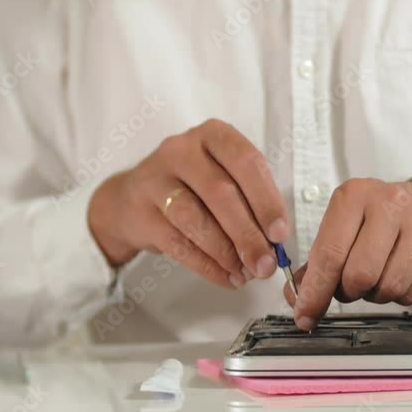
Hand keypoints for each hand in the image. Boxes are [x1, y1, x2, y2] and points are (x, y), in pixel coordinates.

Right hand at [88, 119, 288, 288]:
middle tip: (265, 264)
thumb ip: (251, 202)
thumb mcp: (223, 177)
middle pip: (221, 193)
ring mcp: (156, 179)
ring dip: (226, 252)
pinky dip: (205, 265)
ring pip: (195, 218)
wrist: (131, 200)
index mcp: (213, 135)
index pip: (247, 162)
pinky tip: (225, 276)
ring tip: (245, 273)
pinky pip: (177, 243)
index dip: (267, 200)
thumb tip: (275, 242)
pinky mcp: (141, 211)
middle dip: (248, 234)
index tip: (280, 233)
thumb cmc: (193, 187)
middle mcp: (181, 150)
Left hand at [285, 178, 411, 329]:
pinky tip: (404, 273)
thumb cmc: (386, 218)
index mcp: (354, 196)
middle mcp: (388, 205)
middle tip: (352, 285)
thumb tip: (297, 296)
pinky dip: (401, 295)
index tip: (305, 315)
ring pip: (387, 288)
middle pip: (359, 275)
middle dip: (350, 292)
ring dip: (377, 294)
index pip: (329, 254)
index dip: (315, 292)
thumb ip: (319, 260)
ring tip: (380, 275)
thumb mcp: (348, 226)